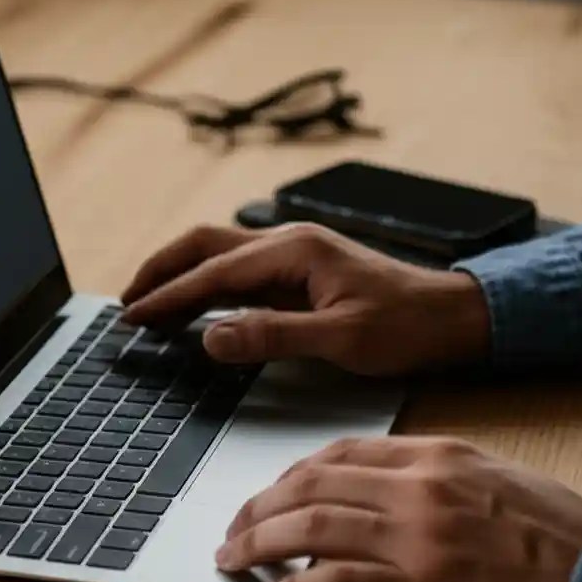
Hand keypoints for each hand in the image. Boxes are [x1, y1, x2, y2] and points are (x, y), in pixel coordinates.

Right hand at [121, 224, 490, 375]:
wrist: (455, 316)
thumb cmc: (408, 327)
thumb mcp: (341, 339)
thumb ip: (274, 335)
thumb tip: (211, 336)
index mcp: (294, 252)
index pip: (212, 273)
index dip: (168, 296)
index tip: (134, 317)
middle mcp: (288, 243)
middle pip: (204, 246)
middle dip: (161, 271)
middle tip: (127, 304)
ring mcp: (294, 254)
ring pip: (218, 256)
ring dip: (180, 276)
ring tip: (148, 305)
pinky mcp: (301, 271)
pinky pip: (239, 272)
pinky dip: (206, 285)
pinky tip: (196, 308)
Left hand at [216, 437, 581, 581]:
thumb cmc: (559, 533)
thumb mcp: (494, 478)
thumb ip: (433, 476)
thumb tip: (380, 487)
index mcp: (435, 456)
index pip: (341, 452)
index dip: (293, 473)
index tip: (270, 491)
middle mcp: (417, 487)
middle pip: (313, 483)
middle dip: (260, 503)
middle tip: (232, 525)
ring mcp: (415, 535)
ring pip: (311, 524)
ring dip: (259, 540)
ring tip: (233, 557)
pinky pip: (335, 581)